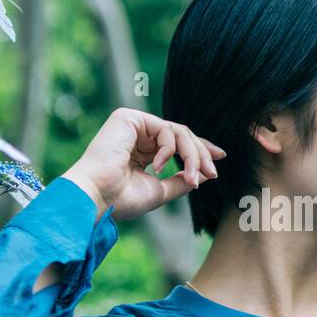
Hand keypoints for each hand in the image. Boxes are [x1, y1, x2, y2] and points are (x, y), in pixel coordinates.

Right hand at [61, 108, 225, 221]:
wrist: (97, 196)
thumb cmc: (121, 199)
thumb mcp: (159, 191)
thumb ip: (181, 182)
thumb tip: (205, 175)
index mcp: (140, 152)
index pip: (176, 145)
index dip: (199, 150)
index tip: (219, 158)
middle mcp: (137, 136)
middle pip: (182, 136)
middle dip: (200, 154)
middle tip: (212, 173)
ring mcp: (132, 125)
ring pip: (178, 132)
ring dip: (191, 156)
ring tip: (191, 178)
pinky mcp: (128, 117)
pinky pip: (165, 129)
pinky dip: (170, 149)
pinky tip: (158, 166)